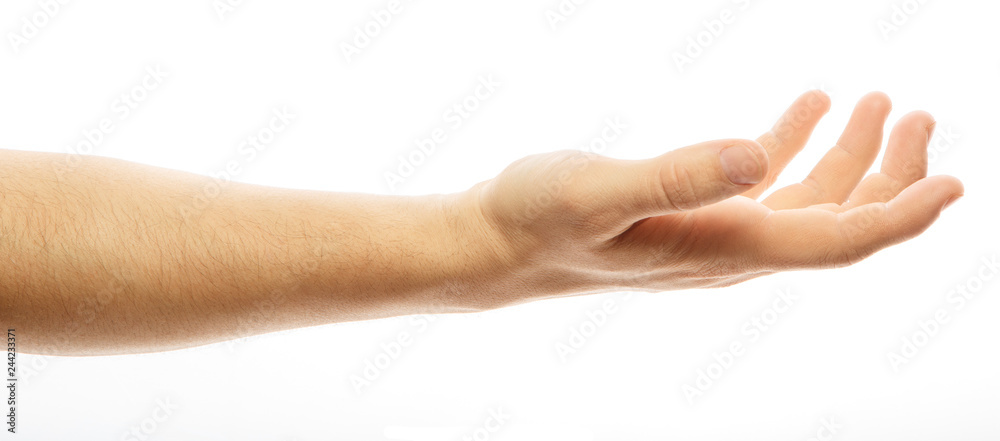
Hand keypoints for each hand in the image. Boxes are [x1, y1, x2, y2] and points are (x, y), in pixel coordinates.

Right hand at [461, 91, 962, 305]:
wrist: (497, 246)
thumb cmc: (537, 221)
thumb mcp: (598, 192)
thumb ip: (676, 175)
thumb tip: (757, 155)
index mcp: (723, 250)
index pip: (835, 241)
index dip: (899, 214)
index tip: (953, 181)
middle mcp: (731, 253)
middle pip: (838, 224)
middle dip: (890, 176)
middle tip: (917, 115)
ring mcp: (714, 237)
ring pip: (808, 207)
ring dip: (851, 160)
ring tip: (880, 104)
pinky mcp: (693, 220)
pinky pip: (765, 189)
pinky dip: (795, 149)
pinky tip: (807, 109)